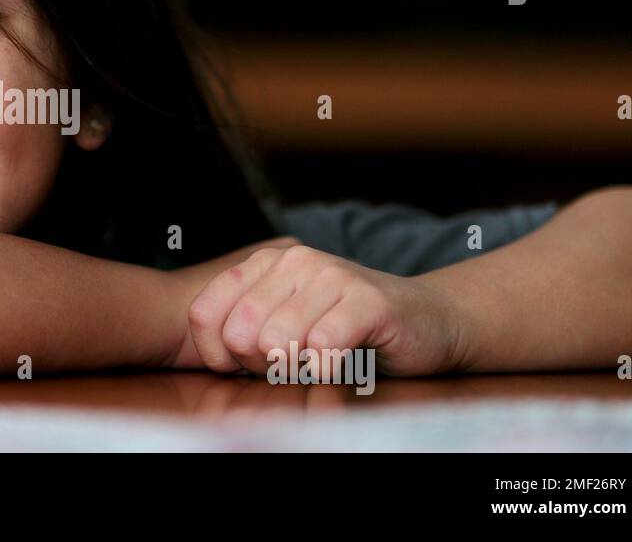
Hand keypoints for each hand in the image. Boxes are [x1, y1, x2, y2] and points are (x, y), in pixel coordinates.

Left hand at [166, 243, 461, 377]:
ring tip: (316, 363)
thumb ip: (244, 329)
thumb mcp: (285, 321)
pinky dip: (325, 370)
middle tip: (289, 366)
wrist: (427, 321)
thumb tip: (214, 356)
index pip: (204, 313)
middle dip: (257, 365)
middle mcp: (295, 261)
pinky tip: (338, 365)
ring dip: (294, 370)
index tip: (241, 367)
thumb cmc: (347, 329)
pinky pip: (323, 348)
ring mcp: (332, 276)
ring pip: (278, 341)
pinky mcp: (367, 300)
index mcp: (264, 264)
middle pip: (239, 332)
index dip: (216, 354)